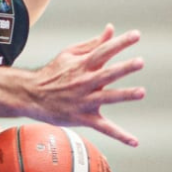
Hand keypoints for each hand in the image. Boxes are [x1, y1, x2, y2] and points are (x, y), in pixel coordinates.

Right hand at [28, 26, 145, 146]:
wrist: (31, 95)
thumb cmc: (53, 73)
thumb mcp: (70, 53)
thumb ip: (94, 43)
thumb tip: (111, 29)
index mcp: (82, 64)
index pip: (104, 51)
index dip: (120, 42)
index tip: (137, 35)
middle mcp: (84, 82)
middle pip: (107, 74)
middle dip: (123, 68)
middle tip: (139, 62)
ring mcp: (84, 101)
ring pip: (107, 98)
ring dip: (124, 95)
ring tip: (141, 92)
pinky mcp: (83, 118)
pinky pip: (104, 128)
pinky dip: (119, 135)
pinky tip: (134, 141)